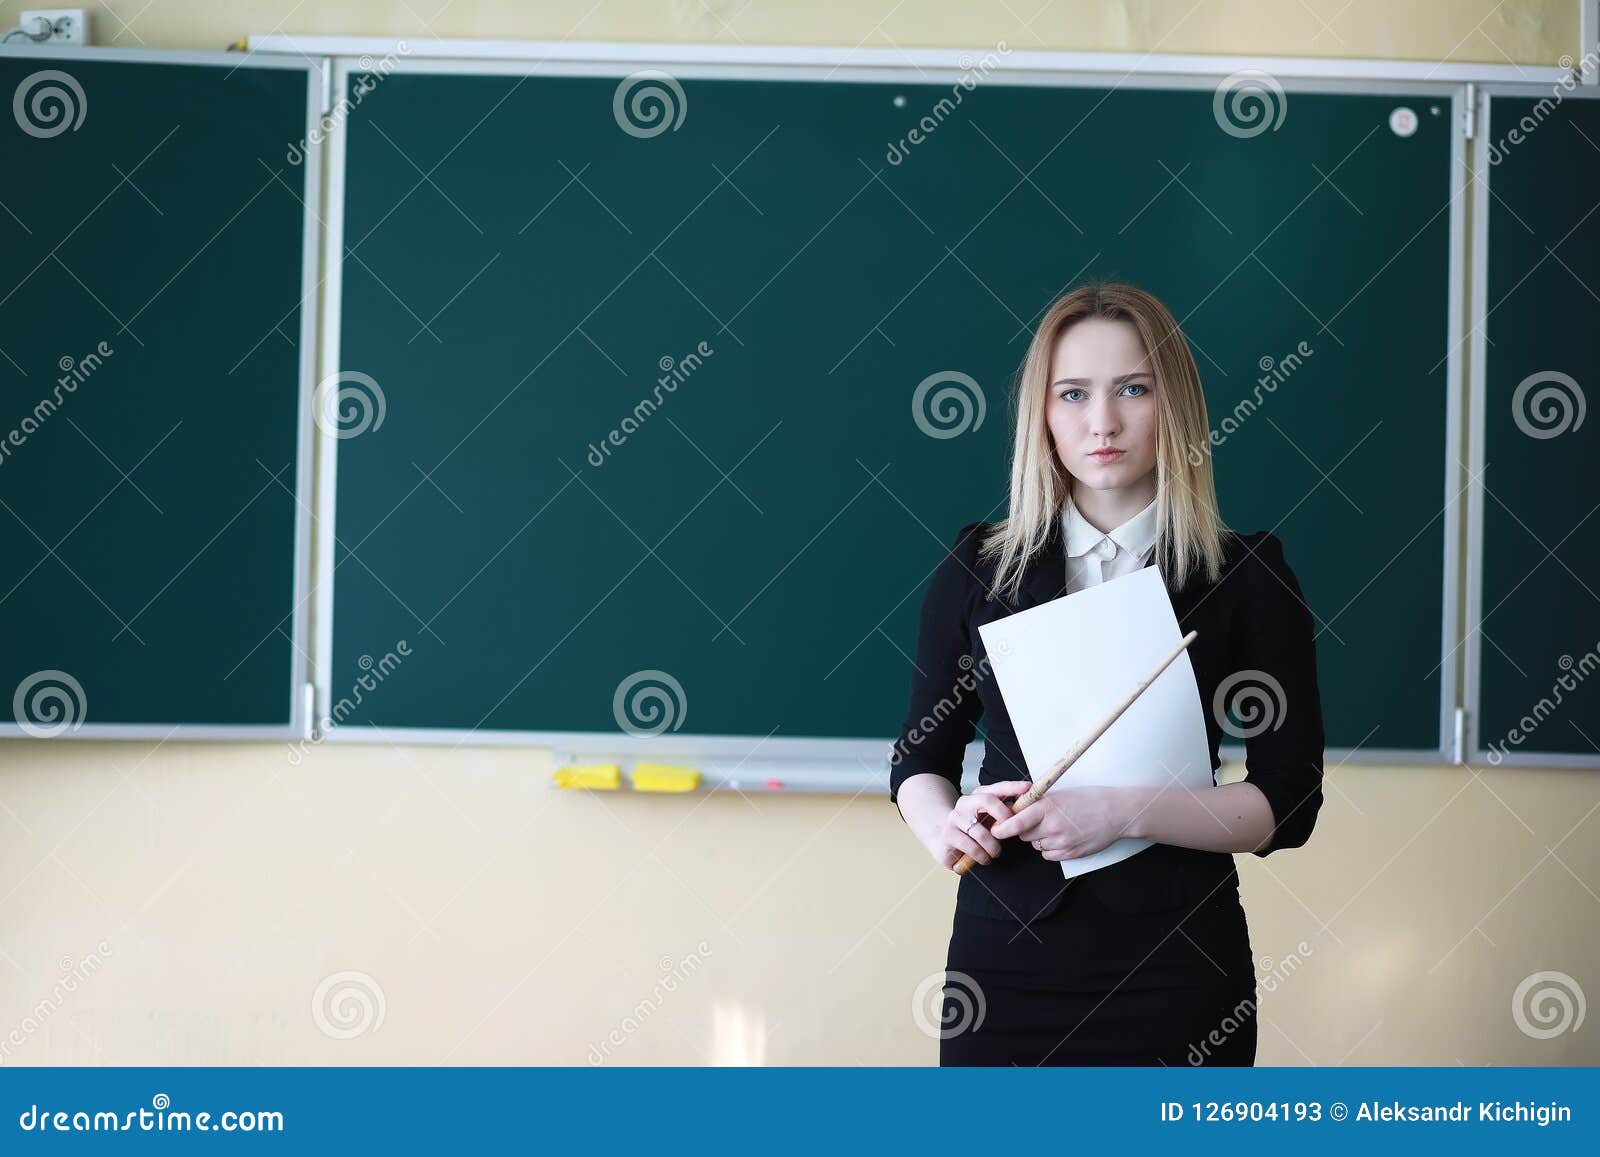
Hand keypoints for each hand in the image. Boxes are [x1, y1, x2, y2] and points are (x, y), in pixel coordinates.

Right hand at [927, 781, 1032, 870]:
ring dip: (993, 847)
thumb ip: (1004, 814)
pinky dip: (982, 856)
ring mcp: (955, 818)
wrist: (944, 840)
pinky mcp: (948, 835)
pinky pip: (972, 847)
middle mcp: (965, 803)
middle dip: (1002, 814)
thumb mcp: (990, 820)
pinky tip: (984, 858)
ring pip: (981, 832)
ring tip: (995, 853)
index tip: (1027, 787)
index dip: (1012, 787)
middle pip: (986, 800)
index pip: (997, 788)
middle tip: (1009, 830)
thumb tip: (1024, 808)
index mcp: (977, 796)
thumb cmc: (973, 830)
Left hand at [989, 786, 1137, 860]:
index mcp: (1046, 808)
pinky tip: (1064, 836)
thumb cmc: (1089, 798)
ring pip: (1036, 845)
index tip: (996, 829)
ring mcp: (1061, 842)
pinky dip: (1051, 847)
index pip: (1014, 823)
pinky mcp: (1069, 854)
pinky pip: (1048, 855)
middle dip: (1025, 828)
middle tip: (1038, 819)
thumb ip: (1037, 802)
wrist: (1117, 812)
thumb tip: (1015, 808)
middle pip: (1023, 835)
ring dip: (1040, 838)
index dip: (1002, 828)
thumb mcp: (1060, 794)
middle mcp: (1051, 826)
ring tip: (1057, 825)